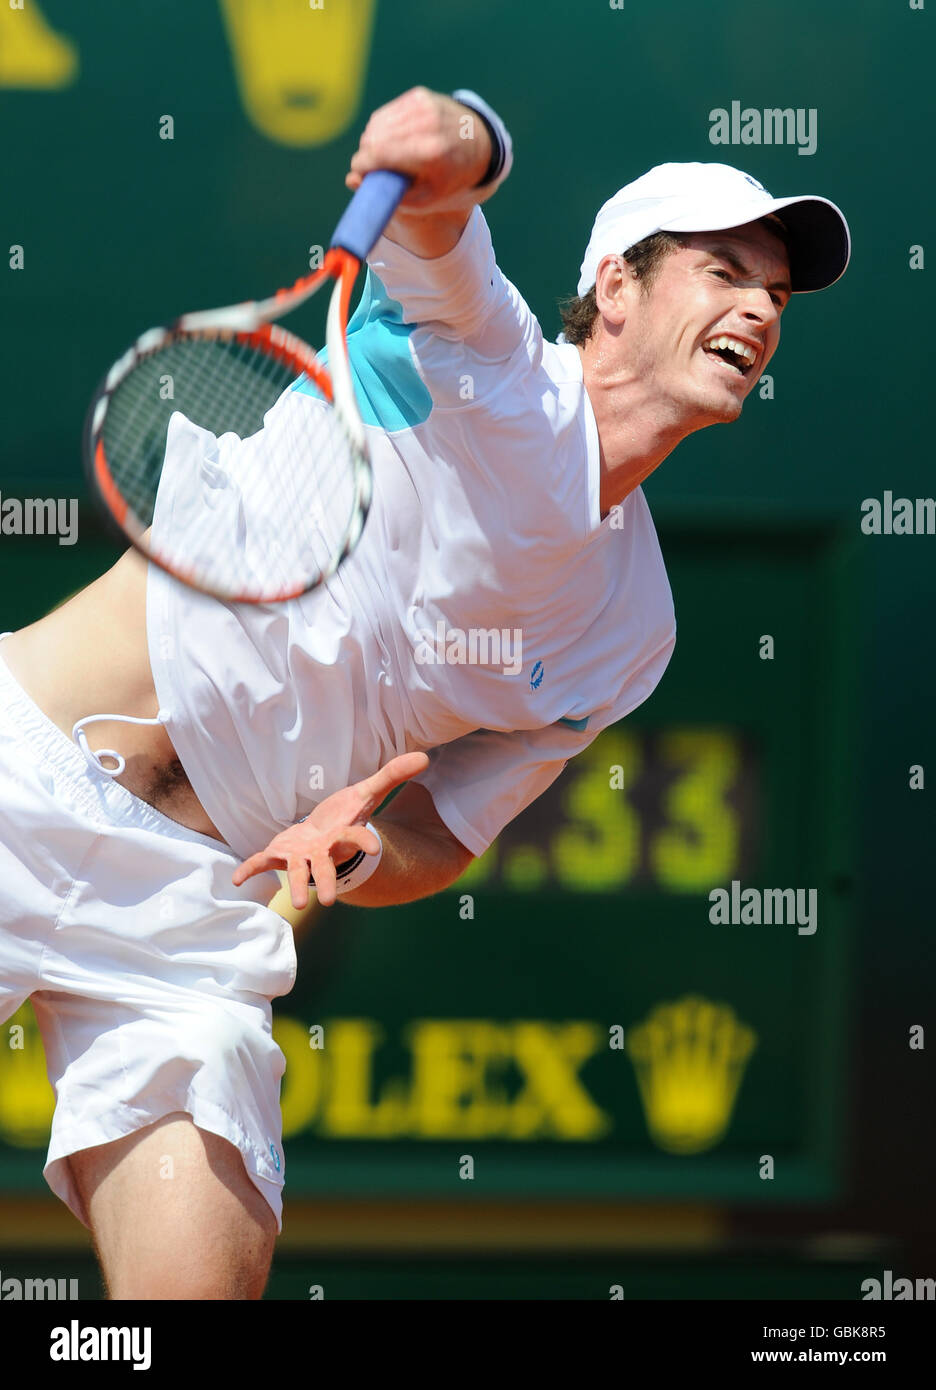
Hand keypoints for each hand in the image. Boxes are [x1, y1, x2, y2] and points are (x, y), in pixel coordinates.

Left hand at [232, 751, 429, 908]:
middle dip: (324, 882)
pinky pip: (262, 862)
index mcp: (344, 836)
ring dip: (296, 886)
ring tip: (297, 905)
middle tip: (327, 901)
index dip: (365, 842)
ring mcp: (301, 856)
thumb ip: (391, 776)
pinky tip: (237, 879)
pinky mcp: (280, 854)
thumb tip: (423, 756)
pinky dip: (250, 869)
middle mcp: (323, 852)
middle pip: (324, 868)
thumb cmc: (344, 816)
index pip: (357, 839)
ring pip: (298, 873)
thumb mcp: (366, 792)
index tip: (373, 848)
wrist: (322, 834)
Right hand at [345, 87, 492, 212]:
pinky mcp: (418, 96)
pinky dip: (382, 129)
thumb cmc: (449, 178)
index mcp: (431, 152)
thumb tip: (351, 180)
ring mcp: (422, 106)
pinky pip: (386, 113)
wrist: (479, 144)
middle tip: (369, 170)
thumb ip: (388, 193)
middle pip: (374, 137)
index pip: (380, 152)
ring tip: (382, 158)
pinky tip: (392, 141)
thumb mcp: (425, 198)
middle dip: (365, 155)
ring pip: (376, 124)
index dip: (362, 165)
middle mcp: (427, 124)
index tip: (357, 175)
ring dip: (371, 142)